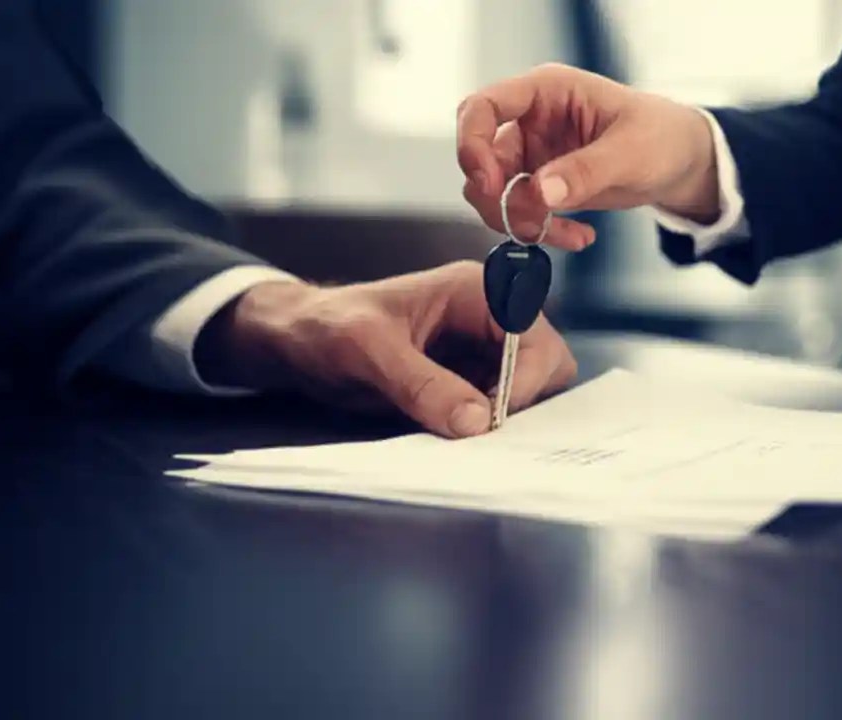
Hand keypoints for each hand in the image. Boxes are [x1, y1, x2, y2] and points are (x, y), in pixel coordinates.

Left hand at [195, 261, 576, 437]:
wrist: (295, 341)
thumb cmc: (326, 327)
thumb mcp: (368, 352)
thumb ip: (422, 384)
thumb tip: (477, 422)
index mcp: (474, 291)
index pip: (533, 334)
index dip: (525, 377)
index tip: (494, 417)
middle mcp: (487, 318)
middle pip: (546, 362)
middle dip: (523, 398)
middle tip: (481, 428)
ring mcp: (480, 352)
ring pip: (527, 391)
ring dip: (502, 417)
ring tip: (457, 430)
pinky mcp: (467, 382)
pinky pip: (496, 409)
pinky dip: (483, 427)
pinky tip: (451, 433)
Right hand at [456, 63, 719, 249]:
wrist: (682, 163)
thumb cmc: (663, 137)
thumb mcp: (632, 152)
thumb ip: (586, 171)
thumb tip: (539, 192)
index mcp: (546, 92)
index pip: (483, 106)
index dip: (472, 143)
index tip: (488, 184)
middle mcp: (530, 120)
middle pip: (480, 158)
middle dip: (497, 197)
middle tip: (531, 223)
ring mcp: (533, 154)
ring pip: (495, 193)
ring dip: (521, 221)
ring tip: (571, 234)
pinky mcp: (542, 184)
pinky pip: (521, 213)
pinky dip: (542, 232)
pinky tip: (581, 236)